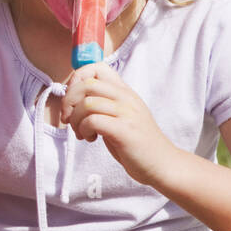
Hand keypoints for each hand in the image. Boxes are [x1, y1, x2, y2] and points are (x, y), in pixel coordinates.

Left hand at [60, 62, 175, 183]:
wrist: (161, 163)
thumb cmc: (135, 142)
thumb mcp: (120, 115)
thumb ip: (102, 103)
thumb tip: (71, 97)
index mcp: (124, 92)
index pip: (97, 67)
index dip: (77, 78)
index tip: (73, 99)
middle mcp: (126, 98)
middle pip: (87, 84)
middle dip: (68, 102)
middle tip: (68, 119)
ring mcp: (127, 113)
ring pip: (86, 103)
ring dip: (75, 120)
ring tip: (82, 132)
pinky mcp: (124, 130)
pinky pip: (92, 120)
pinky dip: (83, 129)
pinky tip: (90, 138)